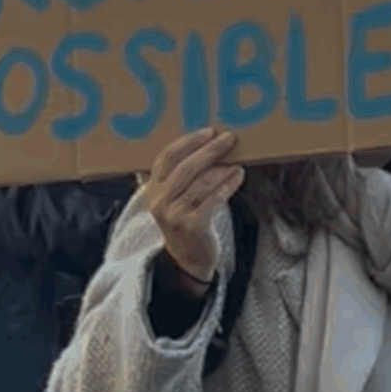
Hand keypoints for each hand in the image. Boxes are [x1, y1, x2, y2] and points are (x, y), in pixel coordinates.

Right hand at [147, 128, 242, 288]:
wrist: (187, 259)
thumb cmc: (185, 220)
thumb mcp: (172, 198)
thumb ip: (177, 175)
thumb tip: (201, 142)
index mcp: (153, 189)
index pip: (166, 157)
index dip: (188, 141)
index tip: (209, 132)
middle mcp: (160, 201)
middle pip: (186, 167)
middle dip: (210, 150)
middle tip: (229, 139)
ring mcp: (175, 215)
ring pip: (201, 183)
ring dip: (222, 168)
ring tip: (237, 160)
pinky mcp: (193, 226)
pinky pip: (213, 199)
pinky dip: (228, 185)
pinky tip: (238, 176)